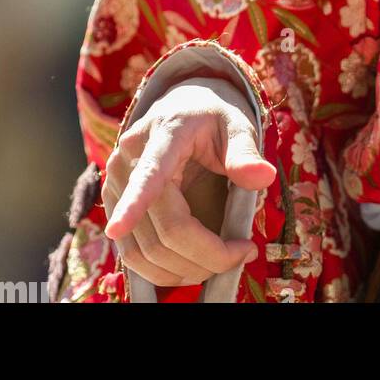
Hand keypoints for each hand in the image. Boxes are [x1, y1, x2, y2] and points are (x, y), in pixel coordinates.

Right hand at [102, 77, 276, 287]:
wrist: (182, 109)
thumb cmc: (211, 119)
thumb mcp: (236, 125)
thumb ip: (246, 152)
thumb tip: (265, 177)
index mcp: (164, 133)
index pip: (150, 173)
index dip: (135, 203)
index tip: (117, 228)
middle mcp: (129, 160)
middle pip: (162, 227)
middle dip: (205, 254)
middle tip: (243, 253)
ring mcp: (115, 186)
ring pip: (143, 249)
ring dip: (183, 269)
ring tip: (222, 262)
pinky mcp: (114, 207)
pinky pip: (132, 253)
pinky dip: (162, 270)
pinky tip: (191, 266)